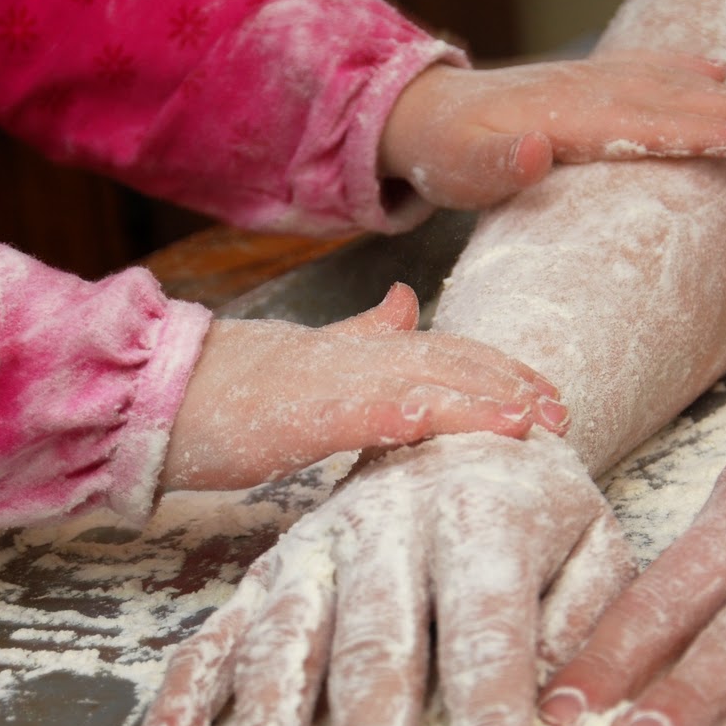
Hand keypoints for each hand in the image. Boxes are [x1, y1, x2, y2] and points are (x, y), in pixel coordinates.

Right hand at [141, 429, 634, 725]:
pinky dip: (192, 685)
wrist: (457, 407)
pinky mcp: (274, 562)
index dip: (488, 717)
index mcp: (481, 520)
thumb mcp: (593, 537)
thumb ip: (587, 619)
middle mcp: (390, 528)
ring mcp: (321, 545)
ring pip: (288, 636)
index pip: (486, 634)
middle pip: (377, 643)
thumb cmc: (535, 495)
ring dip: (273, 717)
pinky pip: (223, 624)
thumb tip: (567, 708)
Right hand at [162, 284, 567, 492]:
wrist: (162, 389)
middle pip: (449, 361)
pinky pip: (356, 410)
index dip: (503, 368)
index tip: (549, 394)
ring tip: (527, 420)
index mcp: (363, 348)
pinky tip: (434, 423)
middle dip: (511, 384)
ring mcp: (329, 380)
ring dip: (476, 400)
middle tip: (563, 413)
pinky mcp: (297, 411)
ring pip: (418, 382)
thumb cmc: (234, 386)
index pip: (449, 351)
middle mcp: (357, 356)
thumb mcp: (312, 354)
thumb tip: (402, 302)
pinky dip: (400, 414)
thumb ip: (361, 332)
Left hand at [377, 52, 725, 208]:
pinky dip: (679, 68)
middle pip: (663, 100)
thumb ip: (495, 165)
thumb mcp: (457, 169)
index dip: (688, 132)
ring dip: (717, 92)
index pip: (636, 126)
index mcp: (558, 118)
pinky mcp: (585, 83)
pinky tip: (715, 69)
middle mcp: (581, 93)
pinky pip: (641, 70)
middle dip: (723, 109)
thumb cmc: (443, 153)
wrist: (422, 112)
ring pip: (663, 84)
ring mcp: (586, 82)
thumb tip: (534, 150)